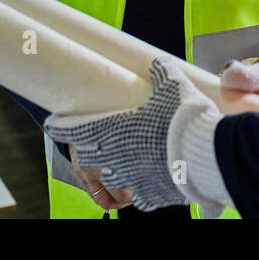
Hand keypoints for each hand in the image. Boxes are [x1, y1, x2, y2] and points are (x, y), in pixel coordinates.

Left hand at [44, 59, 227, 215]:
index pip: (75, 130)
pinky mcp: (151, 194)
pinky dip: (139, 188)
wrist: (206, 154)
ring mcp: (132, 179)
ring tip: (121, 161)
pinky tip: (147, 183)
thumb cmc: (184, 118)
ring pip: (111, 177)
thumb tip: (158, 64)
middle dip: (86, 147)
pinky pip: (138, 195)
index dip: (60, 127)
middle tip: (90, 140)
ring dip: (112, 168)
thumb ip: (161, 73)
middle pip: (88, 156)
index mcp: (114, 129)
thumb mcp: (172, 86)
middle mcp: (117, 157)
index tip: (52, 124)